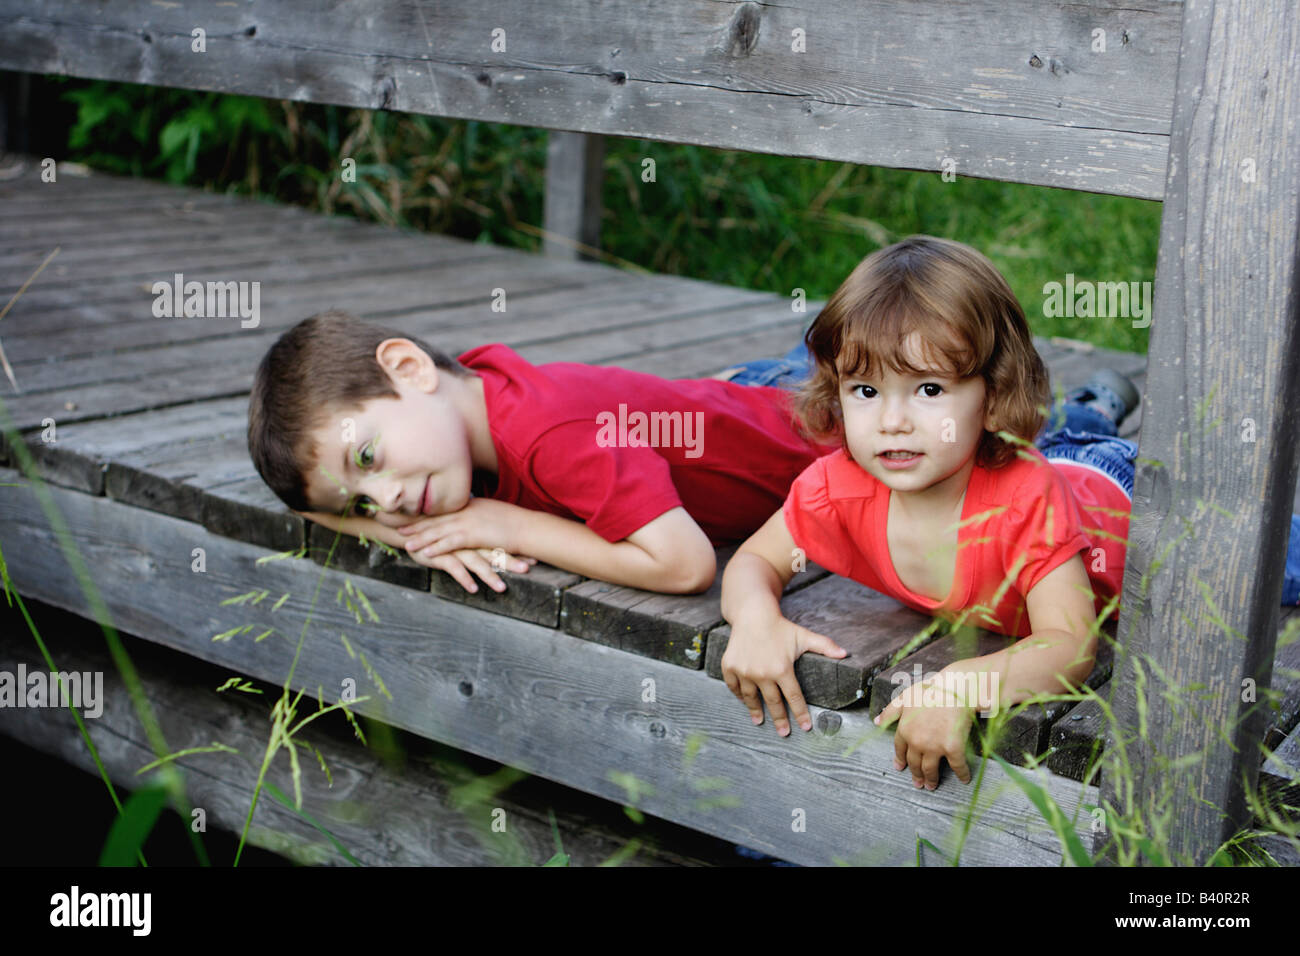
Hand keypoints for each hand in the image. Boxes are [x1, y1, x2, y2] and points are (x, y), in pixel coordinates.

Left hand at [398, 497, 517, 557]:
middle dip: (416, 523)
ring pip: (438, 530)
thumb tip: (474, 517)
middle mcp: (465, 511)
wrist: (528, 527)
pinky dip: (436, 547)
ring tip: (405, 542)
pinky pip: (449, 542)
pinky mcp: (473, 536)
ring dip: (420, 537)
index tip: (411, 516)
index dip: (425, 514)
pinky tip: (424, 552)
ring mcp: (468, 523)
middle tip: (398, 527)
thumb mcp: (494, 513)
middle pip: (436, 518)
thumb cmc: (515, 522)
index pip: (443, 510)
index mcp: (470, 505)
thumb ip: (480, 514)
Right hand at [414, 546, 537, 593]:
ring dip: (490, 575)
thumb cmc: (440, 535)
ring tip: (502, 588)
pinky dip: (464, 579)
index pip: (500, 543)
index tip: (535, 558)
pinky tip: (473, 589)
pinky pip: (454, 568)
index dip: (517, 551)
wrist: (411, 528)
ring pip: (476, 562)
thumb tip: (499, 548)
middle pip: (493, 551)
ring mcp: (455, 548)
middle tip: (527, 569)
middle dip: (510, 561)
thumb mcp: (462, 537)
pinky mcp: (440, 555)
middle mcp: (469, 541)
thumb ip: (479, 541)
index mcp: (476, 536)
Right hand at [720, 612, 846, 735]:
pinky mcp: (730, 666)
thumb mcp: (803, 636)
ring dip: (756, 711)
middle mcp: (762, 673)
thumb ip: (825, 646)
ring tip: (759, 721)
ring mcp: (744, 671)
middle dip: (780, 720)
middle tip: (784, 733)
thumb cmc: (780, 627)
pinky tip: (745, 701)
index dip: (801, 714)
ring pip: (751, 698)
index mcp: (782, 669)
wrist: (752, 614)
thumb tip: (846, 653)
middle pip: (773, 702)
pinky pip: (734, 687)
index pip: (794, 697)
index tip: (806, 727)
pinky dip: (739, 695)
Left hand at [873, 676, 974, 789]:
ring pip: (930, 770)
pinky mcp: (953, 748)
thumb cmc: (930, 690)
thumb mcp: (904, 697)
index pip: (900, 750)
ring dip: (931, 780)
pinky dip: (962, 775)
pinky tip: (964, 779)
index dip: (900, 760)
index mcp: (904, 729)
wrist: (954, 688)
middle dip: (916, 775)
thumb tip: (876, 722)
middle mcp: (917, 741)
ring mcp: (934, 746)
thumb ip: (890, 711)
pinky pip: (957, 767)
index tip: (900, 768)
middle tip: (918, 783)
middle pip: (914, 763)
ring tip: (932, 786)